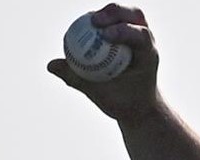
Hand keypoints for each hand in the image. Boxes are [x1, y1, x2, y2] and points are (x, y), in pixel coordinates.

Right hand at [46, 5, 162, 123]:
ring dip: (108, 12)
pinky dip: (102, 20)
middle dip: (114, 13)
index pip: (141, 35)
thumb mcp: (101, 95)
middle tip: (94, 20)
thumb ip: (76, 78)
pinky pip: (114, 21)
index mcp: (148, 55)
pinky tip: (85, 26)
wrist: (139, 107)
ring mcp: (138, 34)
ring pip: (127, 13)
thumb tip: (51, 65)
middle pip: (135, 15)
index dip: (123, 30)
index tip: (105, 35)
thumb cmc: (124, 103)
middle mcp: (146, 41)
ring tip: (90, 19)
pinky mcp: (128, 34)